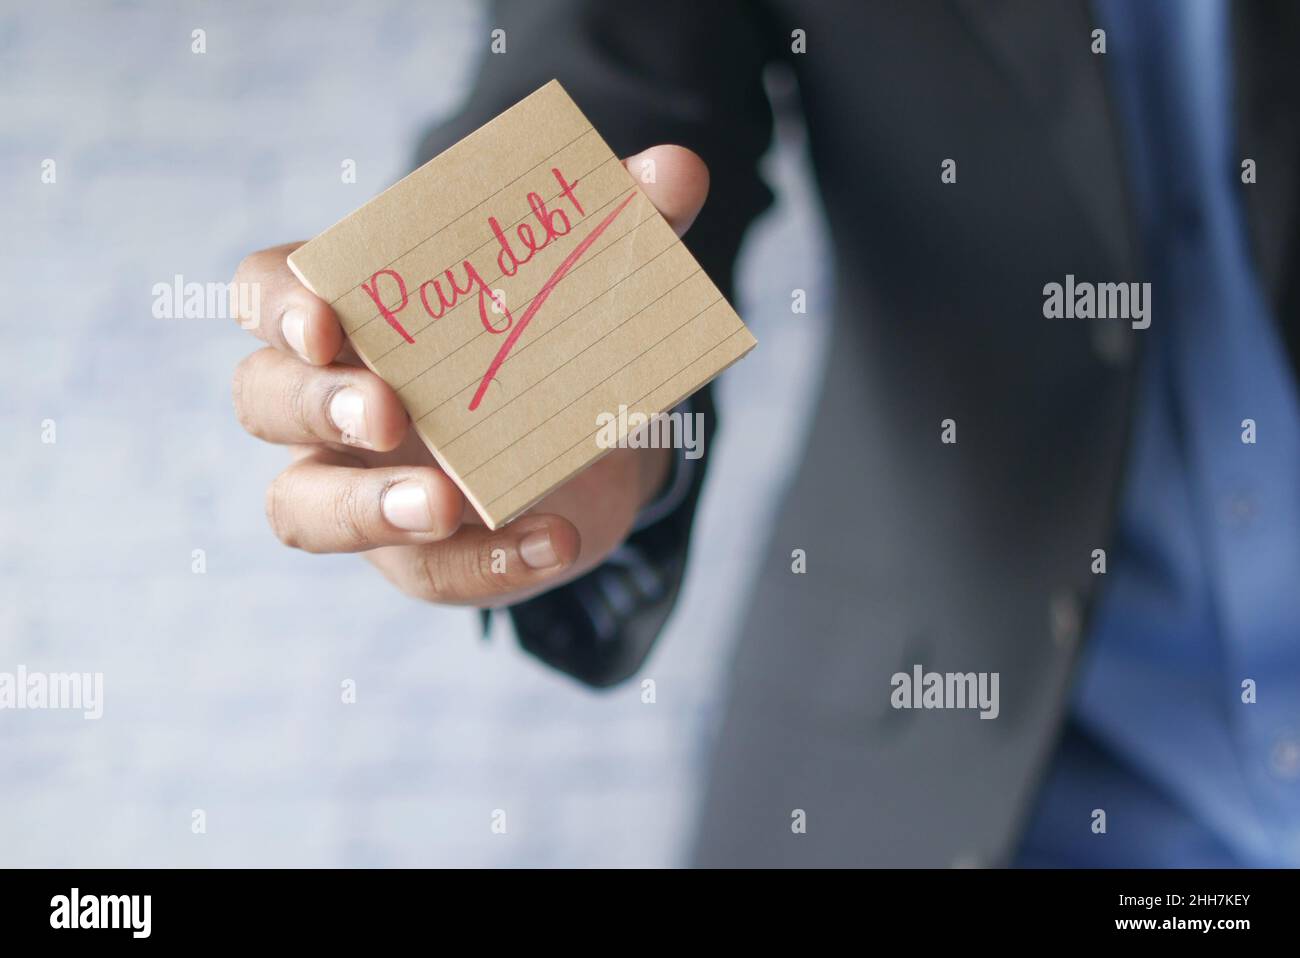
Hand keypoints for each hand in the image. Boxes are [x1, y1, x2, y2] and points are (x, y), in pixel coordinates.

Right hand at [231, 146, 708, 606]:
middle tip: (387, 413)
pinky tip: (554, 540)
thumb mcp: (590, 283)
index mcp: (355, 310)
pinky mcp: (417, 554)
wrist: (593, 441)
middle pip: (264, 398)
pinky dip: (488, 562)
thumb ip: (625, 226)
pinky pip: (425, 572)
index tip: (327, 320)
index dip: (279, 307)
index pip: (267, 292)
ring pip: (303, 509)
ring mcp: (361, 484)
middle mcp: (332, 398)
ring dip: (367, 508)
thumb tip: (678, 170)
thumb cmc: (552, 341)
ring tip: (445, 505)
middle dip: (317, 405)